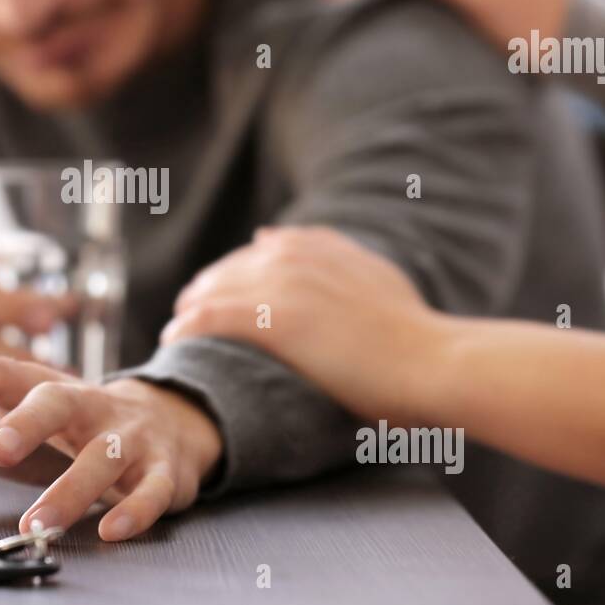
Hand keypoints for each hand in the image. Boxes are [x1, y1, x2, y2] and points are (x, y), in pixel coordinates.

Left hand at [0, 354, 222, 540]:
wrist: (162, 422)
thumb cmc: (54, 431)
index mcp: (33, 388)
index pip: (0, 371)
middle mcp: (83, 403)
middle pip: (57, 399)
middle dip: (28, 422)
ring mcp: (125, 435)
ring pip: (102, 454)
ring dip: (71, 487)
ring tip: (35, 522)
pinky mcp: (161, 470)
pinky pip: (153, 489)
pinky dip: (135, 508)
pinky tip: (111, 529)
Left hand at [161, 227, 450, 424]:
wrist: (431, 361)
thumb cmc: (416, 336)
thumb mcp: (380, 279)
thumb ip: (339, 260)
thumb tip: (285, 242)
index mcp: (323, 247)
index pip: (264, 249)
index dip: (239, 270)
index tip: (225, 287)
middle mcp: (297, 256)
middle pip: (232, 267)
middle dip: (208, 286)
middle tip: (189, 308)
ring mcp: (283, 285)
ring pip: (216, 289)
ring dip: (190, 307)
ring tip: (175, 327)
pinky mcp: (274, 319)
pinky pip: (212, 318)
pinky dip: (187, 327)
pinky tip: (172, 339)